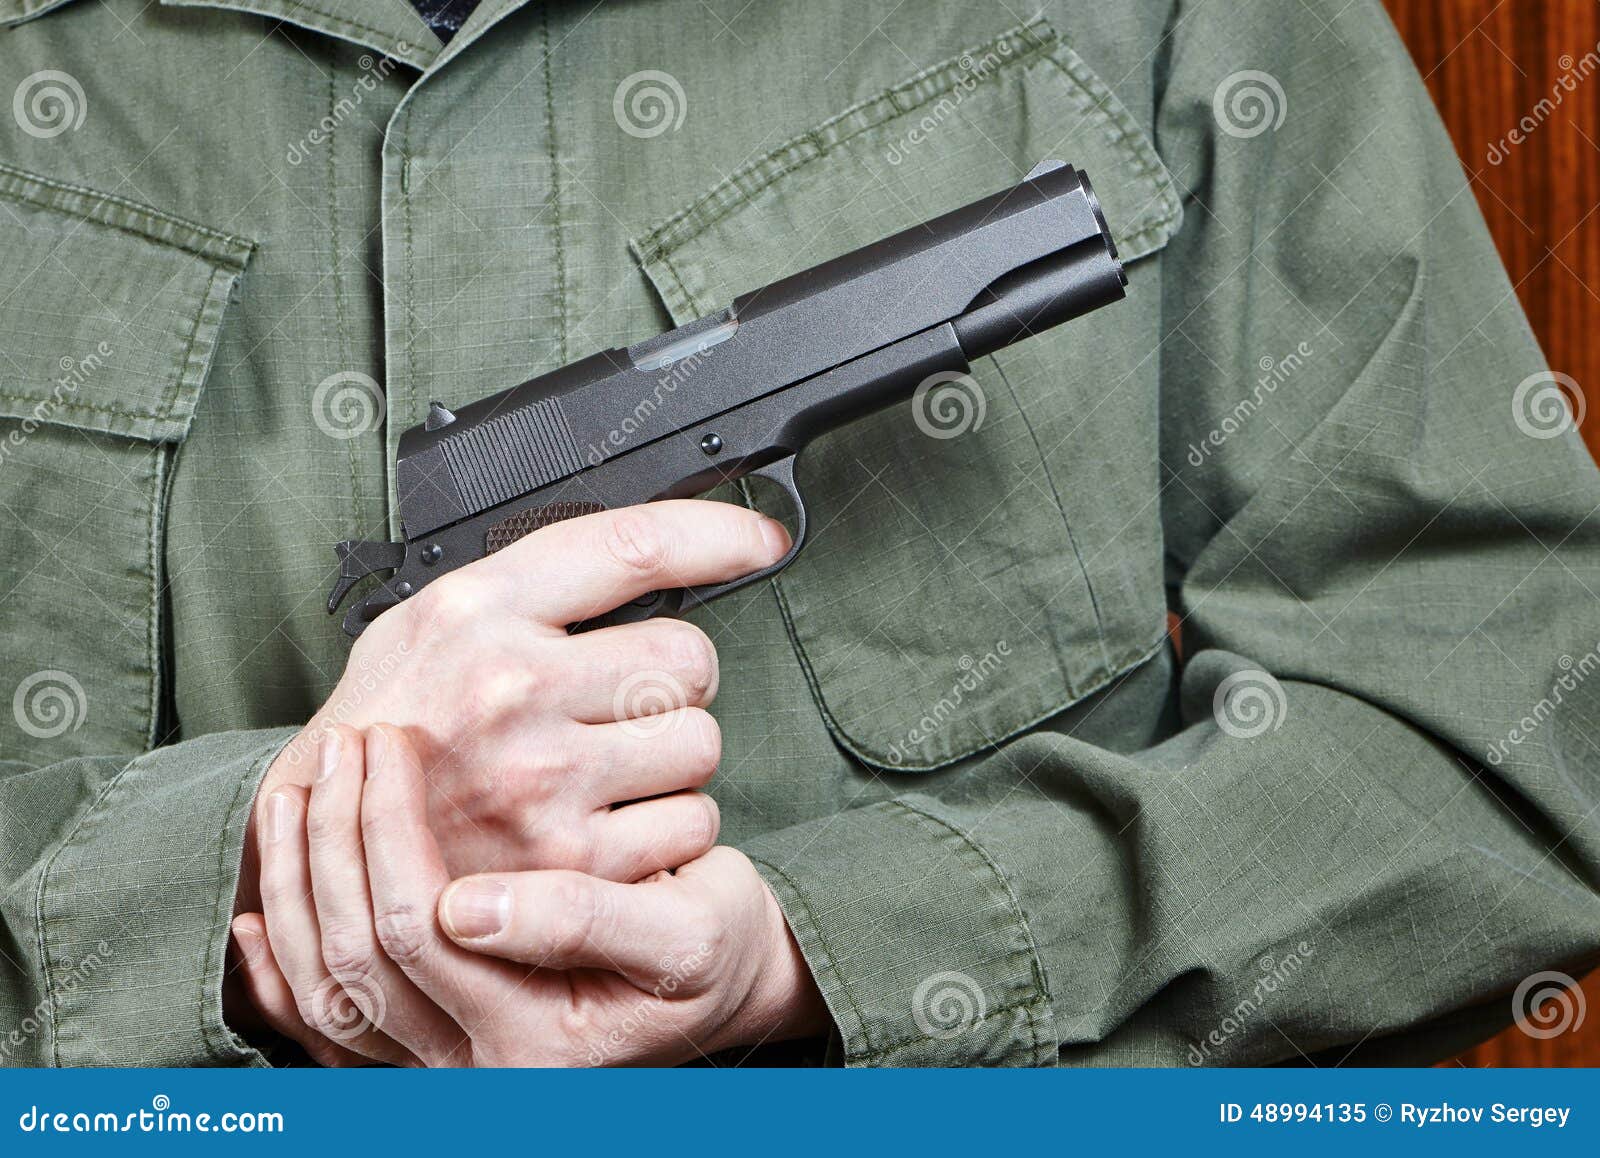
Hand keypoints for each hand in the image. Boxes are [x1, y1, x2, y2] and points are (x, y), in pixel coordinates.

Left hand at [234, 725, 826, 1065]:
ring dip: (298, 891)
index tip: (392, 746)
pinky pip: (330, 1026)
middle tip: (342, 747)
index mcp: (533, 1041)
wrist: (723, 988)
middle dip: (338, 842)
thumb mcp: (686, 933)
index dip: (392, 830)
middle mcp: (474, 1069)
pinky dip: (282, 974)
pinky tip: (256, 917)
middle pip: (359, 960)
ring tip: (294, 797)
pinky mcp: (429, 1052)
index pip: (422, 929)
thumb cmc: (713, 949)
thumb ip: (585, 921)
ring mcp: (443, 1069)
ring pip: (330, 991)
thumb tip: (469, 906)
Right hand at [240, 499, 790, 907]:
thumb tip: (662, 551)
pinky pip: (691, 824)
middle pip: (689, 657)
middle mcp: (511, 686)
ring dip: (673, 759)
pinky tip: (612, 824)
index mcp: (480, 611)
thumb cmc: (391, 726)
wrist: (325, 845)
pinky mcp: (569, 863)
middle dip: (674, 681)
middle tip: (619, 705)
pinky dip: (668, 827)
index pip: (635, 545)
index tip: (764, 539)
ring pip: (700, 743)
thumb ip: (537, 586)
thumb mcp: (436, 621)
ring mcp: (541, 778)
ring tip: (607, 769)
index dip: (720, 534)